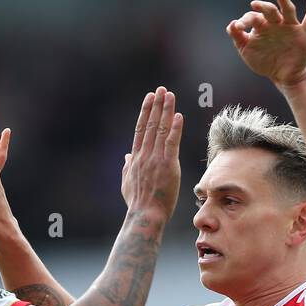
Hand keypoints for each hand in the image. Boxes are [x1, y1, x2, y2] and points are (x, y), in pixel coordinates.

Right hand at [121, 87, 182, 217]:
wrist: (146, 215)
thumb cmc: (138, 204)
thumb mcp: (127, 184)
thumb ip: (127, 168)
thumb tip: (127, 157)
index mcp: (136, 158)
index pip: (140, 130)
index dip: (145, 112)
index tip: (149, 99)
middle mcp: (144, 155)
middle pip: (150, 124)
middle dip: (156, 105)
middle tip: (161, 90)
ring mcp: (155, 159)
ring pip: (160, 129)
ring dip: (166, 111)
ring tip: (169, 95)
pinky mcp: (168, 166)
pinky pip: (172, 143)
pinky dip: (175, 129)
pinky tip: (178, 116)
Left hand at [227, 0, 305, 87]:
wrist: (283, 76)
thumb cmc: (264, 61)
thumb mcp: (247, 52)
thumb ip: (238, 38)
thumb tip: (231, 24)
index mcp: (262, 26)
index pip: (253, 17)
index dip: (244, 21)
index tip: (238, 28)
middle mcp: (276, 23)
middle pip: (269, 10)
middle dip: (262, 7)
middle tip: (254, 5)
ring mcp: (290, 27)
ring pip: (287, 10)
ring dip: (283, 0)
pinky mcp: (303, 34)